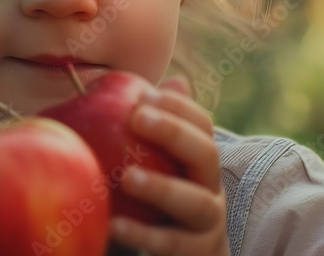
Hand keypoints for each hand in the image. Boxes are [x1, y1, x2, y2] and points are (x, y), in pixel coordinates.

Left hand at [110, 76, 229, 254]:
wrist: (184, 254)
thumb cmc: (156, 202)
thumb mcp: (153, 164)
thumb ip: (140, 131)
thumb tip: (114, 86)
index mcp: (201, 161)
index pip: (202, 125)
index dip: (178, 105)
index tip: (143, 93)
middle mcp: (211, 188)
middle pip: (206, 155)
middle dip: (174, 133)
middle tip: (136, 117)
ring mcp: (206, 224)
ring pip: (196, 204)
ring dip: (162, 188)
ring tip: (127, 177)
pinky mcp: (191, 253)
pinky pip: (170, 244)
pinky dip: (142, 236)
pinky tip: (112, 225)